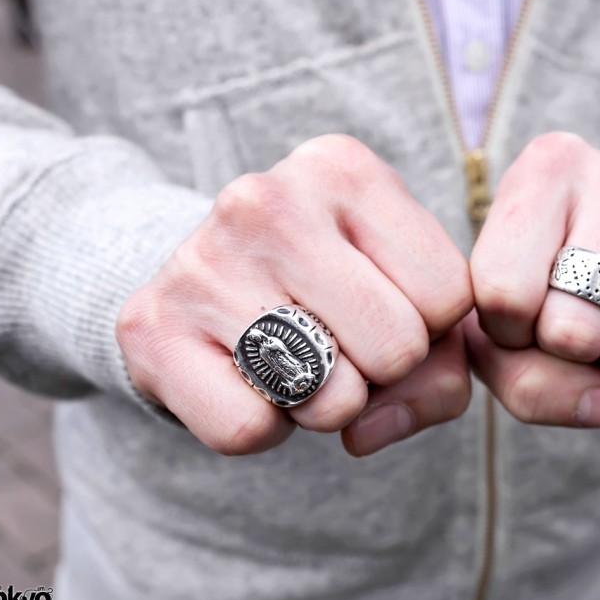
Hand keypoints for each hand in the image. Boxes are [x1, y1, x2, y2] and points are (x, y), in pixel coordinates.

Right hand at [117, 134, 472, 454]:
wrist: (200, 283)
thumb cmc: (329, 292)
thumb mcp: (405, 297)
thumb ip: (443, 368)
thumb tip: (370, 430)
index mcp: (345, 169)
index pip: (450, 294)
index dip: (429, 328)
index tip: (381, 305)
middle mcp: (268, 199)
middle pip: (398, 348)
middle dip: (381, 373)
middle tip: (336, 342)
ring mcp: (202, 259)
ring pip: (331, 399)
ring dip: (323, 406)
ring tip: (290, 357)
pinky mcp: (149, 326)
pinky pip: (249, 430)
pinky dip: (263, 429)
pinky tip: (243, 380)